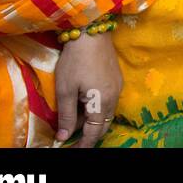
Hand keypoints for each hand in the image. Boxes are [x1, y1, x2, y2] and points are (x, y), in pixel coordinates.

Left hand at [54, 31, 121, 147]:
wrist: (91, 32)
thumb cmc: (75, 61)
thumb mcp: (66, 90)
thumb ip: (67, 115)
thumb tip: (64, 137)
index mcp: (102, 102)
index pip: (95, 132)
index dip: (84, 144)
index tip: (72, 150)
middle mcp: (114, 97)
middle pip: (103, 125)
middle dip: (90, 135)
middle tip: (74, 140)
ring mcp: (117, 87)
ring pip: (106, 113)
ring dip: (92, 121)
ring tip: (74, 122)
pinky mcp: (116, 78)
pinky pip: (108, 101)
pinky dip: (96, 109)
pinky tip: (83, 104)